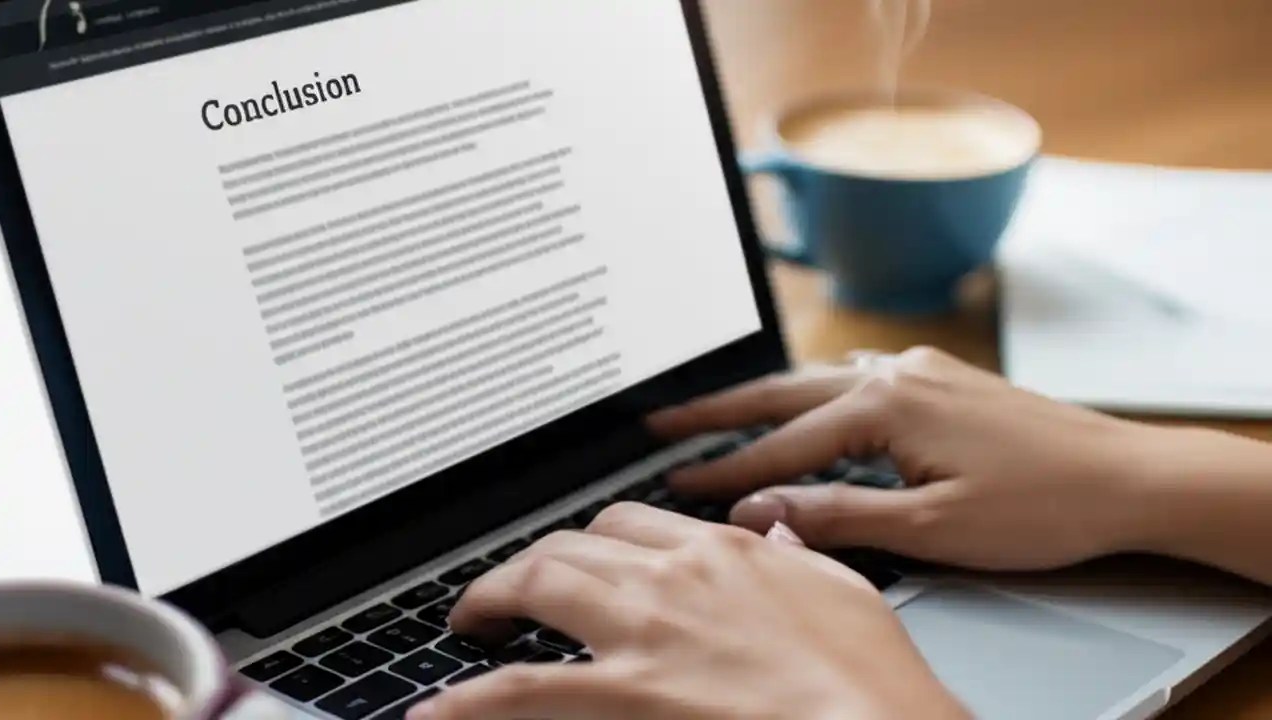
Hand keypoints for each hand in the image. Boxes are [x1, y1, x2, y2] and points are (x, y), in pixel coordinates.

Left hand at [407, 504, 966, 719]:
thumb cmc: (869, 677)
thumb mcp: (840, 588)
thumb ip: (792, 551)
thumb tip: (772, 525)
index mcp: (722, 551)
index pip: (631, 522)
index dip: (593, 539)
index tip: (580, 556)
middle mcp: (672, 578)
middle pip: (572, 544)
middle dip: (532, 562)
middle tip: (511, 589)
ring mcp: (642, 633)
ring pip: (539, 584)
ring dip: (491, 598)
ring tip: (469, 621)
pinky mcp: (625, 695)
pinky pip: (522, 688)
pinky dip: (469, 699)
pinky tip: (438, 711)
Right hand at [649, 347, 1164, 570]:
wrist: (1129, 476)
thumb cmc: (1043, 505)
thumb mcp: (931, 528)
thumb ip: (837, 515)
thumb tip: (762, 514)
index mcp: (888, 403)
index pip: (785, 443)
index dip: (730, 471)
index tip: (681, 482)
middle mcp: (897, 371)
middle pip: (785, 389)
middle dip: (719, 408)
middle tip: (663, 420)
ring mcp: (922, 369)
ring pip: (820, 379)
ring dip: (765, 397)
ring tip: (716, 411)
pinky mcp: (942, 378)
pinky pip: (858, 377)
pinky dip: (816, 393)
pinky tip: (807, 403)